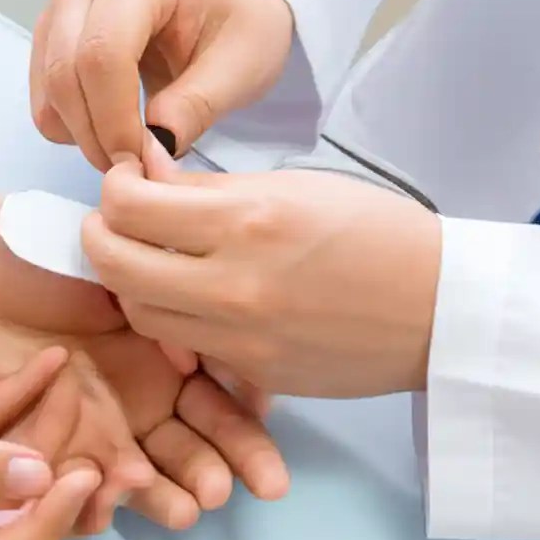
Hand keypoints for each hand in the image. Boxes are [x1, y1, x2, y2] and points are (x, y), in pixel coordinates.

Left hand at [0, 182, 289, 532]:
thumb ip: (155, 301)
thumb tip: (202, 343)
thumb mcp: (107, 265)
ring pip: (132, 469)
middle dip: (213, 466)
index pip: (210, 394)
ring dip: (164, 491)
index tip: (267, 443)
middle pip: (181, 442)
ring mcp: (79, 421)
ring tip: (194, 506)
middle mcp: (124, 393)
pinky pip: (66, 478)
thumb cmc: (27, 249)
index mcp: (152, 349)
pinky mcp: (29, 441)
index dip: (241, 422)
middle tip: (236, 489)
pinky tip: (121, 499)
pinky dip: (94, 493)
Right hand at [0, 332, 100, 539]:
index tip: (85, 476)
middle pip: (15, 512)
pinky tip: (49, 363)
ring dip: (46, 426)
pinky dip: (17, 396)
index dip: (48, 524)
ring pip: (10, 462)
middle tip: (108, 430)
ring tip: (75, 377)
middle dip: (64, 475)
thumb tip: (36, 482)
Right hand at [29, 0, 292, 169]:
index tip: (146, 160)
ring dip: (84, 135)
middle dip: (98, 135)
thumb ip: (196, 107)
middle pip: (65, 74)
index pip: (102, 54)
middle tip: (138, 166)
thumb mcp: (241, 64)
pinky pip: (44, 99)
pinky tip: (113, 124)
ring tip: (132, 145)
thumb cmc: (238, 23)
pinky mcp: (48, 35)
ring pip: (49, 92)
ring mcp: (58, 5)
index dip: (116, 119)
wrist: (222, 5)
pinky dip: (73, 127)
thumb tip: (152, 150)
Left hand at [82, 156, 440, 397]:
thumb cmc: (374, 232)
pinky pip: (182, 346)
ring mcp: (240, 337)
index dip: (113, 189)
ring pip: (138, 313)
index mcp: (248, 221)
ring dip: (127, 283)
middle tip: (113, 223)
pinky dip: (170, 320)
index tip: (126, 183)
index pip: (128, 206)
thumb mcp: (290, 187)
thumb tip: (142, 167)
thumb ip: (205, 187)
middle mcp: (234, 284)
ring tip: (149, 260)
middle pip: (113, 265)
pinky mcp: (251, 373)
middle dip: (99, 236)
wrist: (441, 308)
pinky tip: (187, 298)